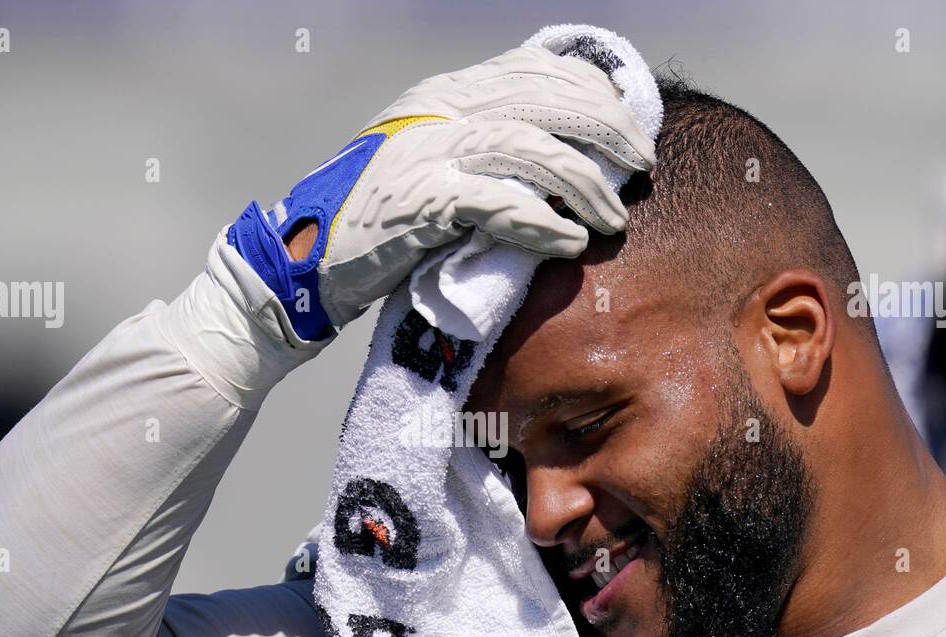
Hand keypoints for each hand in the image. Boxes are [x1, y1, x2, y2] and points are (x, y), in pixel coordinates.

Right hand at [228, 45, 656, 340]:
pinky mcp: (420, 201)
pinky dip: (543, 223)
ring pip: (533, 148)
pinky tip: (569, 242)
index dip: (592, 89)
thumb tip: (555, 155)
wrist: (304, 259)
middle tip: (641, 166)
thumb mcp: (427, 160)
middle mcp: (439, 110)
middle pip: (547, 98)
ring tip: (612, 219)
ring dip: (586, 186)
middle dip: (608, 130)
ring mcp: (428, 152)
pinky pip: (500, 203)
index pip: (535, 67)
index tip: (626, 123)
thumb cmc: (373, 220)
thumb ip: (480, 147)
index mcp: (445, 94)